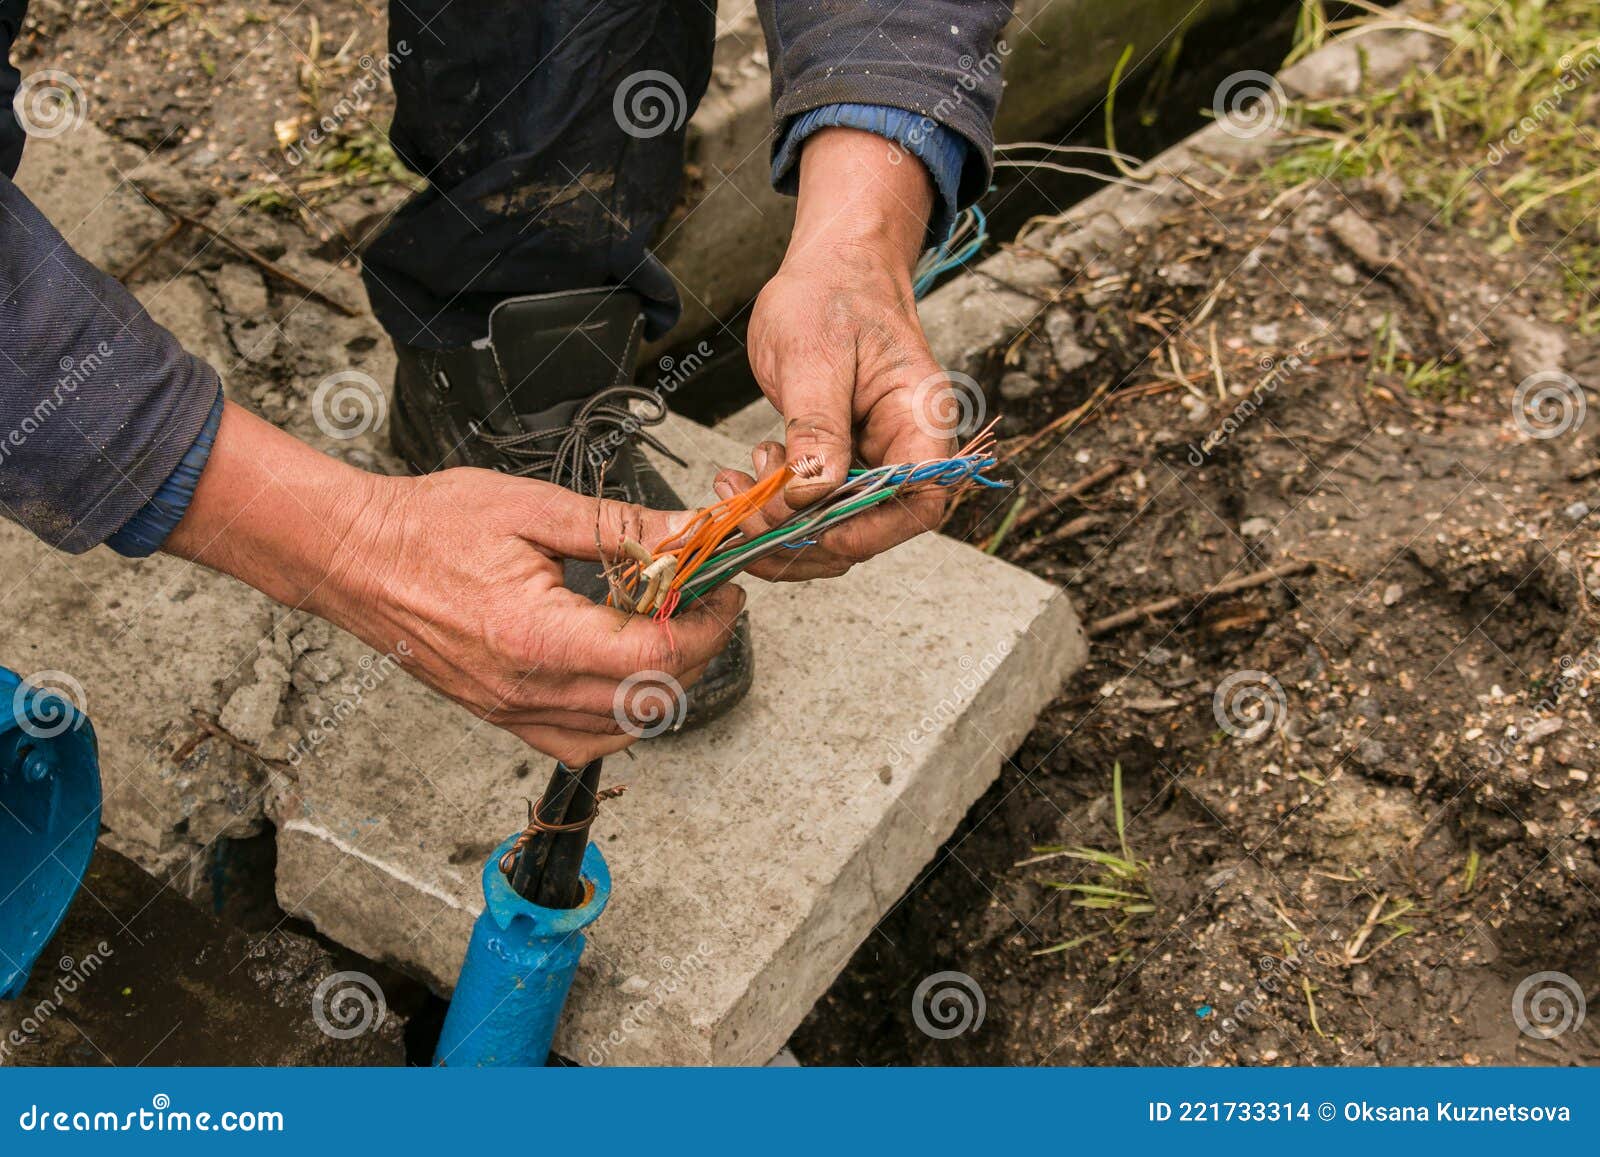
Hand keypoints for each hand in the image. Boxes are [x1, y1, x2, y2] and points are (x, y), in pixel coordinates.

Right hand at [165, 404, 743, 764]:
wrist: (354, 558)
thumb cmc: (429, 526)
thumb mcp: (533, 509)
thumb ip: (619, 528)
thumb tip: (688, 531)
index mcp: (538, 636)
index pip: (658, 655)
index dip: (708, 624)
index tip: (724, 590)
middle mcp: (528, 689)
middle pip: (653, 697)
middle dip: (698, 649)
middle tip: (706, 601)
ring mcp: (513, 711)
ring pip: (624, 730)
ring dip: (665, 684)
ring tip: (670, 630)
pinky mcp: (501, 715)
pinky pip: (581, 742)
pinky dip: (620, 716)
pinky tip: (626, 672)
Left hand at [730, 127, 955, 580]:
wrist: (828, 268)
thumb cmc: (833, 294)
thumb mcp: (816, 355)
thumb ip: (817, 427)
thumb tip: (812, 492)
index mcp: (922, 422)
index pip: (919, 503)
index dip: (870, 532)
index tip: (810, 531)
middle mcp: (905, 450)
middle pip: (873, 528)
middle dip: (806, 534)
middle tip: (745, 518)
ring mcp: (872, 460)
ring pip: (836, 526)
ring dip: (782, 525)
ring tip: (737, 487)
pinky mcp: (840, 462)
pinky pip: (813, 504)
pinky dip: (775, 506)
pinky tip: (744, 477)